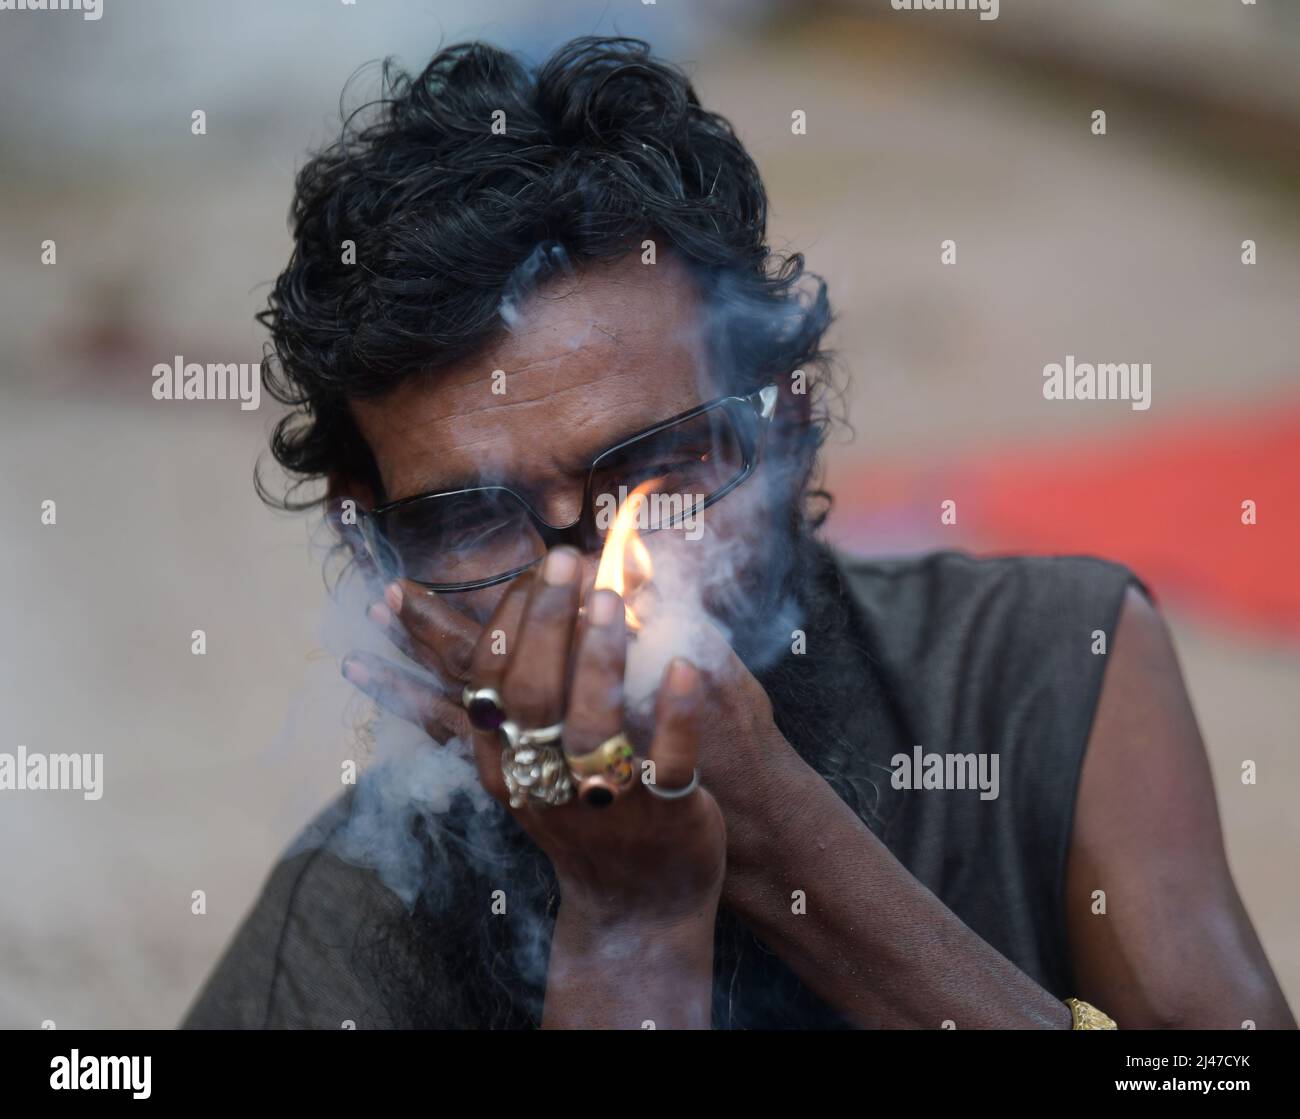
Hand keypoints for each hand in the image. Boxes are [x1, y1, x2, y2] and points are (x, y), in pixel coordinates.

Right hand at [344, 543, 725, 924]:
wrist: (636, 907)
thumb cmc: (582, 816)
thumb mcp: (528, 769)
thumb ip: (513, 706)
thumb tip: (489, 625)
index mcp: (507, 763)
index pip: (489, 681)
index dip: (510, 620)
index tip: (536, 569)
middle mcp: (545, 781)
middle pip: (532, 692)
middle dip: (546, 619)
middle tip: (565, 561)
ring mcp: (602, 801)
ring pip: (592, 723)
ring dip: (599, 655)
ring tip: (612, 597)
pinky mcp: (661, 814)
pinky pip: (667, 760)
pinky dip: (676, 711)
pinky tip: (685, 664)